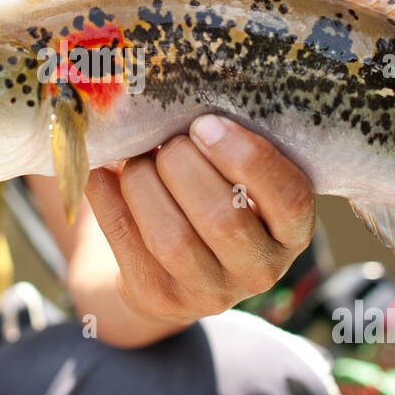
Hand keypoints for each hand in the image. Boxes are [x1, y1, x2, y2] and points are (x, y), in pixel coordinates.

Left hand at [84, 113, 314, 328]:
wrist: (171, 268)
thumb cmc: (213, 198)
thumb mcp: (238, 178)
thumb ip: (227, 147)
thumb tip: (176, 97)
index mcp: (291, 232)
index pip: (290, 197)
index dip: (248, 157)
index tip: (206, 124)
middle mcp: (260, 269)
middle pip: (223, 218)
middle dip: (183, 165)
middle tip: (168, 143)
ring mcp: (209, 291)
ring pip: (172, 237)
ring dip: (144, 183)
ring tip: (138, 161)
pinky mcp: (159, 297)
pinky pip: (127, 242)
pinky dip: (108, 198)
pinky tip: (103, 173)